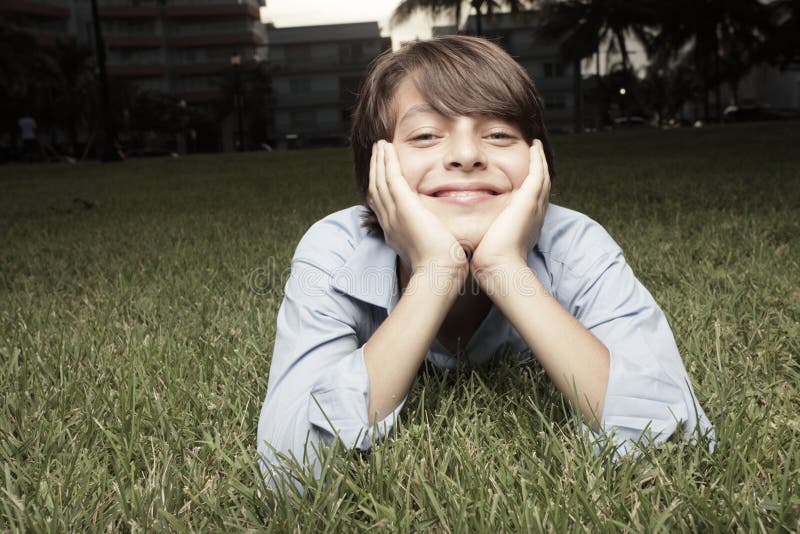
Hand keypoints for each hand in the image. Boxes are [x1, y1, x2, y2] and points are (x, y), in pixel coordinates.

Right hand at [368, 140, 468, 278]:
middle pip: (377, 189)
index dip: (381, 186)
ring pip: (380, 180)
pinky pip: (390, 177)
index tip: (383, 173)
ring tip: (381, 145)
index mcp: (396, 232)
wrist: (439, 272)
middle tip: (378, 152)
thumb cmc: (442, 266)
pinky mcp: (403, 206)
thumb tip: (444, 234)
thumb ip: (434, 236)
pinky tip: (387, 147)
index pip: (383, 204)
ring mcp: (394, 213)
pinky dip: (387, 161)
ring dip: (379, 160)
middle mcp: (389, 222)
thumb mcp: (433, 248)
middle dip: (377, 169)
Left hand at [470, 139, 550, 278]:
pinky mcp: (529, 199)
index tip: (522, 176)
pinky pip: (538, 173)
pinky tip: (534, 146)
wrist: (498, 267)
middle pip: (541, 186)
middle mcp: (534, 214)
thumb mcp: (487, 243)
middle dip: (539, 170)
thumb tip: (464, 233)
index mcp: (525, 224)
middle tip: (536, 154)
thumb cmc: (488, 261)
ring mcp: (534, 206)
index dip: (529, 187)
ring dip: (539, 160)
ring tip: (536, 146)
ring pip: (542, 177)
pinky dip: (537, 159)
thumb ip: (481, 234)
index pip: (530, 200)